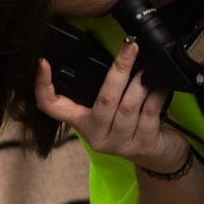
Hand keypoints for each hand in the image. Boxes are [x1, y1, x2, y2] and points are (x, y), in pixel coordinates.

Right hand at [33, 46, 186, 169]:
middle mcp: (97, 135)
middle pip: (103, 99)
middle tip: (130, 46)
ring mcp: (118, 144)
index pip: (51, 106)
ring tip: (149, 65)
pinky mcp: (141, 146)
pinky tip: (160, 83)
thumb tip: (118, 51)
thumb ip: (108, 89)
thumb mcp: (113, 109)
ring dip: (140, 82)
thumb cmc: (136, 125)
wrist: (161, 157)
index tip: (42, 63)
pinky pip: (148, 113)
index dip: (43, 86)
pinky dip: (156, 94)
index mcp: (83, 122)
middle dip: (118, 69)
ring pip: (128, 106)